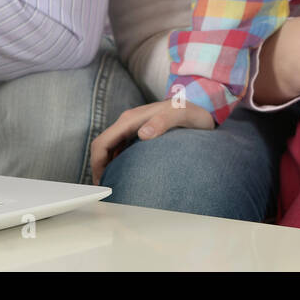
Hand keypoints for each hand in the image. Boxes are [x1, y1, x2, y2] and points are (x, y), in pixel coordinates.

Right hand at [90, 99, 214, 183]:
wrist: (202, 107)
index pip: (102, 142)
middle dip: (99, 169)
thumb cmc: (192, 111)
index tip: (101, 183)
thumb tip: (142, 134)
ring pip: (110, 150)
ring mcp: (133, 129)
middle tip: (106, 191)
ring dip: (107, 167)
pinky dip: (117, 164)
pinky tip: (124, 176)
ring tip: (113, 187)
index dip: (97, 164)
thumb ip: (163, 121)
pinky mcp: (140, 134)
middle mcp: (128, 123)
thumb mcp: (180, 114)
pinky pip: (121, 151)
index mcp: (130, 120)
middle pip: (102, 147)